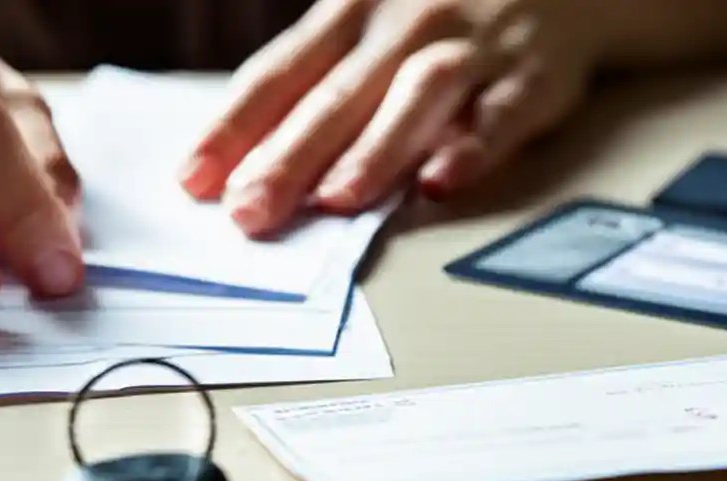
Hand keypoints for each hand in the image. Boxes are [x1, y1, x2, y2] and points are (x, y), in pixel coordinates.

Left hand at [179, 0, 604, 236]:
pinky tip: (443, 181)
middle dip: (288, 157)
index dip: (234, 128)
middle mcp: (405, 25)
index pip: (280, 74)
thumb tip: (248, 155)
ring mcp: (470, 45)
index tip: (194, 181)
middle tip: (249, 213)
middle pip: (337, 95)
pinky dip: (475, 146)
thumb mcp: (371, 16)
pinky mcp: (532, 73)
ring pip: (416, 98)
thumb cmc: (445, 7)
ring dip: (374, 150)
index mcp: (352, 10)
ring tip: (337, 202)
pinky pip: (503, 111)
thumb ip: (318, 77)